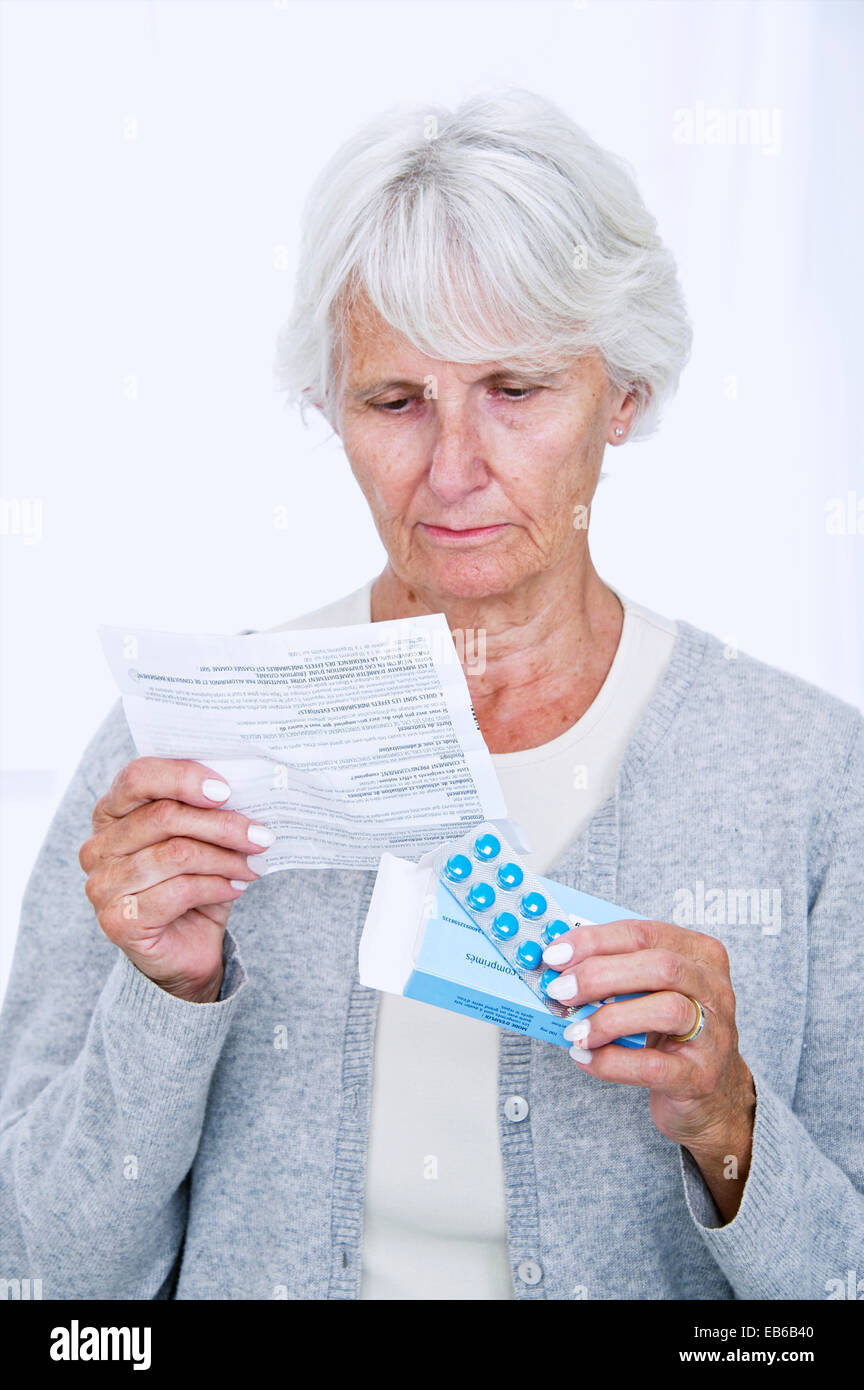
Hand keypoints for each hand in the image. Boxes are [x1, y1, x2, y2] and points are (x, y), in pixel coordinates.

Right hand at [79, 757, 273, 1002]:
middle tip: (261, 835)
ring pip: (177, 854)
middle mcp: (98, 847)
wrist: (185, 950)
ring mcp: (102, 885)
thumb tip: (246, 789)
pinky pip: (178, 891)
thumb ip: (207, 811)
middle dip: (221, 825)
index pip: (137, 777)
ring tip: (253, 865)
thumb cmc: (192, 885)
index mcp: (111, 813)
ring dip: (225, 859)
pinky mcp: (118, 920)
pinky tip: (235, 888)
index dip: (183, 777)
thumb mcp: (200, 840)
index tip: (227, 790)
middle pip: (164, 816)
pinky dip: (216, 887)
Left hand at [543, 918, 755, 1221]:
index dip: (594, 941)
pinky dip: (611, 1061)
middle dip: (599, 975)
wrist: (709, 1096)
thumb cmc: (672, 1033)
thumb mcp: (653, 992)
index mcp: (700, 955)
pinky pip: (653, 1065)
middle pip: (659, 966)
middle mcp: (714, 988)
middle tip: (559, 990)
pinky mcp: (701, 1076)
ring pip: (665, 1010)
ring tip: (573, 1031)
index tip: (555, 954)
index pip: (643, 933)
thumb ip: (618, 972)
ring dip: (607, 1019)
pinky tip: (586, 1058)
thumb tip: (560, 965)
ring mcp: (713, 1033)